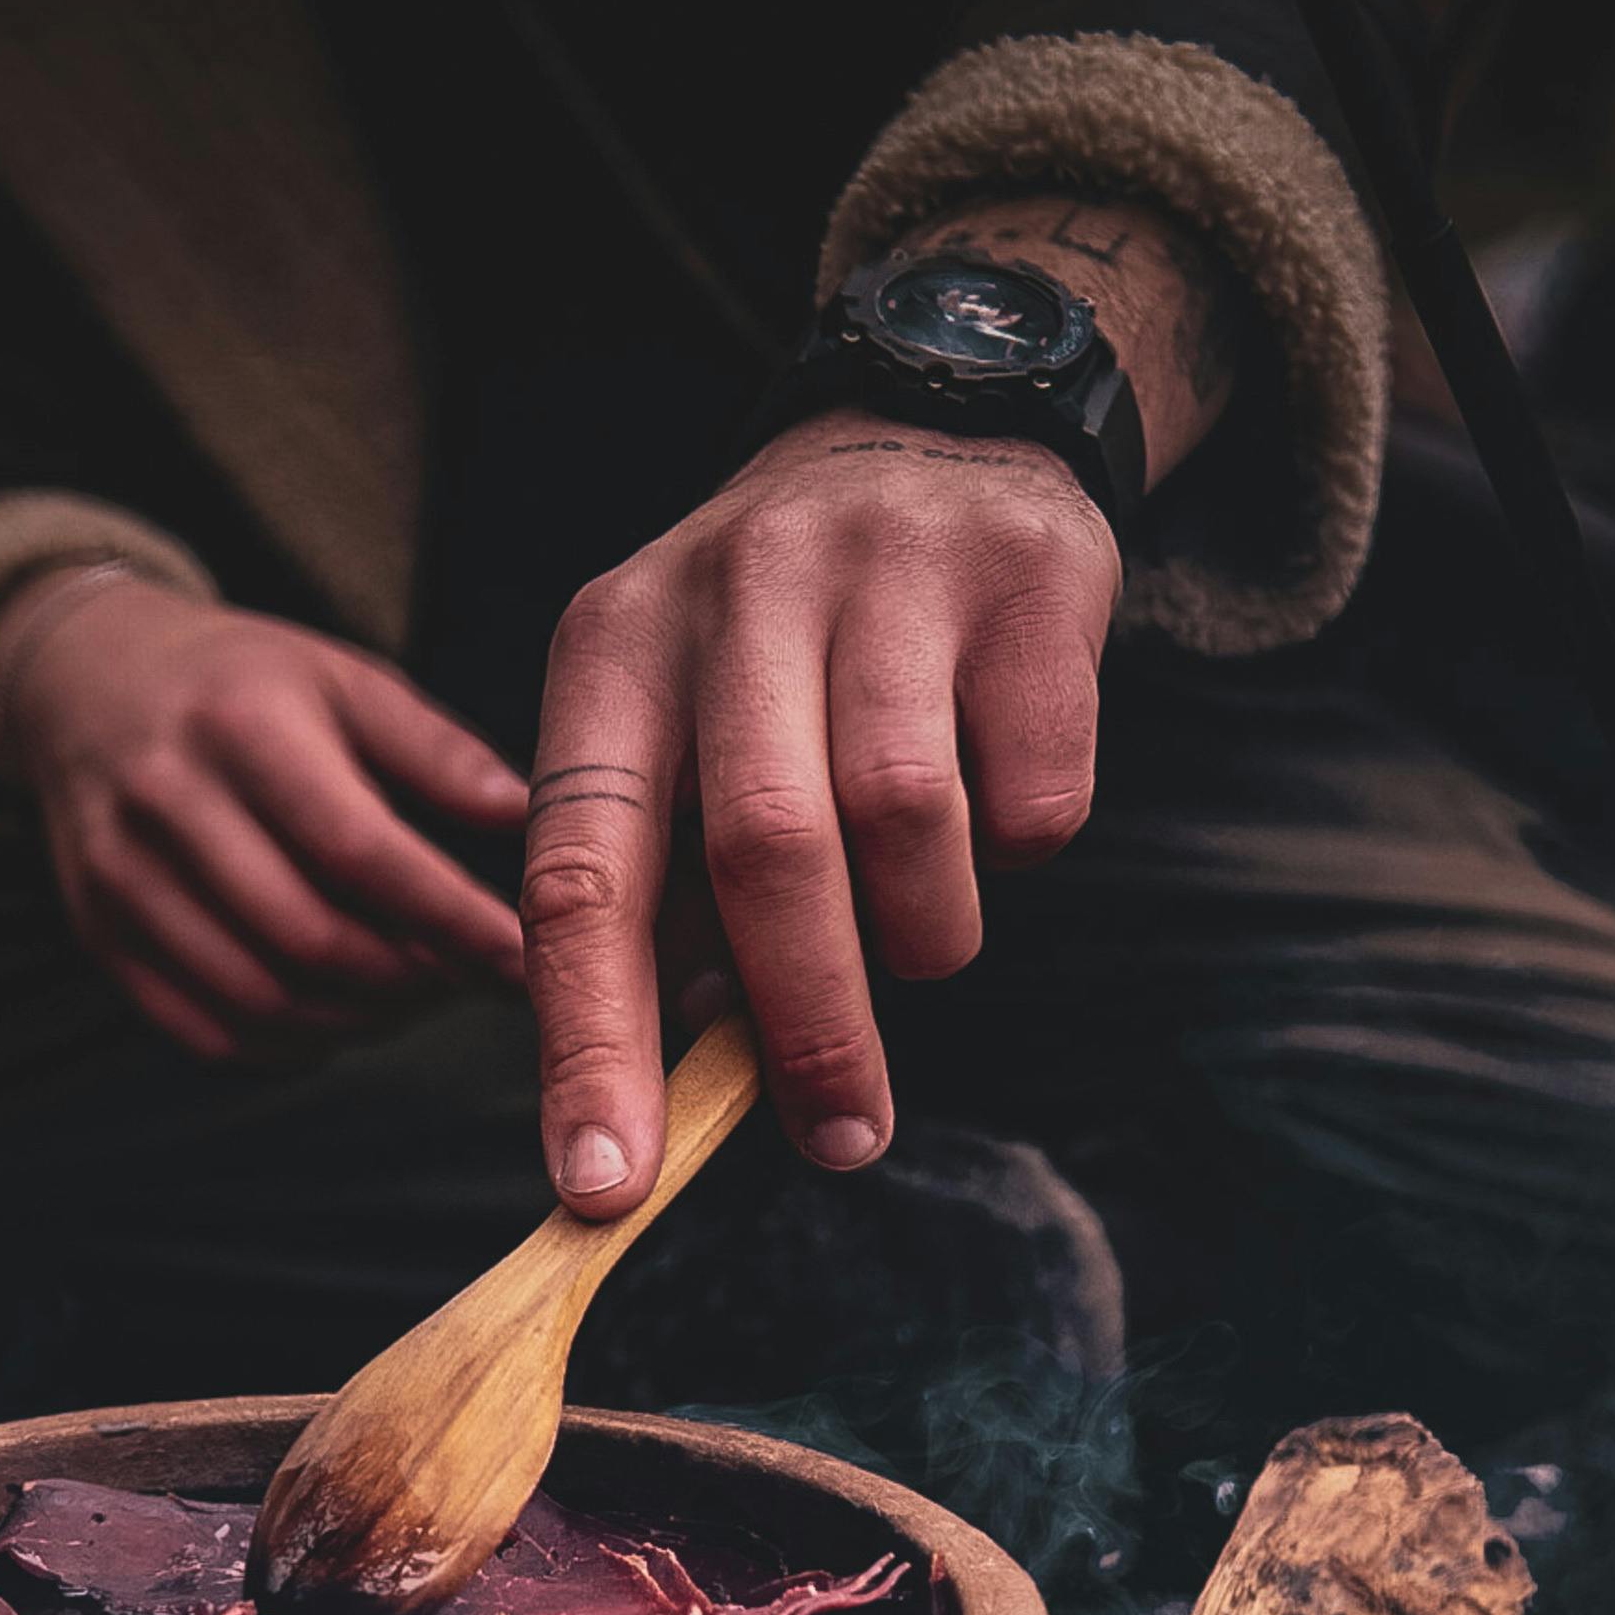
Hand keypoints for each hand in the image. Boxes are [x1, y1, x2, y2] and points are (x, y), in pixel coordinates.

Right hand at [0, 580, 526, 1060]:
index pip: (359, 850)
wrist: (87, 684)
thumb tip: (532, 821)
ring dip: (358, 1021)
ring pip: (259, 1000)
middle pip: (309, 940)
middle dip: (411, 982)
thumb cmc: (246, 686)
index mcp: (241, 724)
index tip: (522, 957)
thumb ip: (438, 755)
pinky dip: (290, 1044)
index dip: (450, 918)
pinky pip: (206, 1032)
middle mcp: (166, 803)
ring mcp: (119, 878)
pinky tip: (337, 1015)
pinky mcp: (100, 936)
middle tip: (468, 980)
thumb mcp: (344, 680)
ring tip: (412, 996)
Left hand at [522, 420, 1121, 1207]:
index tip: (601, 1187)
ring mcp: (886, 569)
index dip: (589, 1042)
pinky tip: (996, 813)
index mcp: (615, 648)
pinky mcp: (1027, 581)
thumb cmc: (781, 644)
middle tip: (842, 1138)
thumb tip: (662, 1099)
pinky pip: (1034, 795)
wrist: (938, 427)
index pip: (580, 872)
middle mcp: (737, 591)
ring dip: (923, 936)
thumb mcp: (681, 720)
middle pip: (767, 853)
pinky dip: (1020, 853)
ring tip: (920, 936)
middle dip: (809, 1028)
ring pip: (908, 825)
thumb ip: (665, 890)